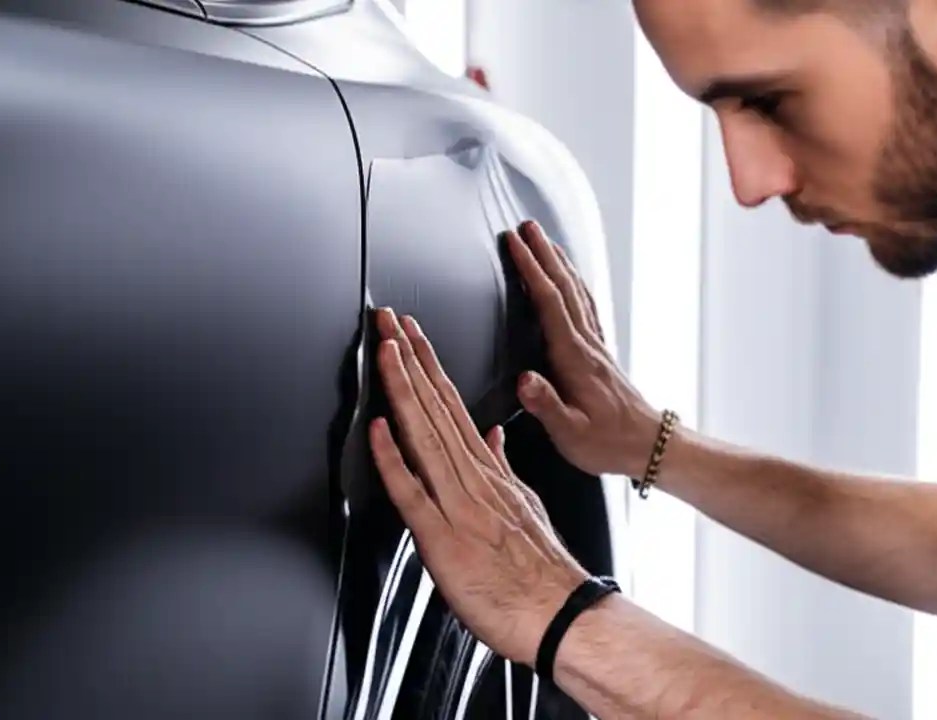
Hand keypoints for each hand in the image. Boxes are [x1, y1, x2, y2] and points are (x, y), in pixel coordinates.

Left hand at [368, 307, 587, 665]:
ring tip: (386, 350)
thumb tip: (490, 436)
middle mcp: (471, 478)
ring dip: (403, 389)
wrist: (558, 614)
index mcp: (486, 471)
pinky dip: (394, 457)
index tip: (411, 334)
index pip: (451, 405)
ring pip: (424, 434)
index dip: (428, 366)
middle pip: (436, 407)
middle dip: (410, 359)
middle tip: (389, 319)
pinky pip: (412, 491)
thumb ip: (501, 468)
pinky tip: (378, 428)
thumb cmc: (538, 570)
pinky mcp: (442, 538)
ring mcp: (456, 504)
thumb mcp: (523, 505)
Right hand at [506, 220, 660, 477]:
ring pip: (576, 292)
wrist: (648, 447)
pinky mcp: (599, 354)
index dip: (531, 270)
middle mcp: (586, 345)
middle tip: (524, 225)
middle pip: (563, 287)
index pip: (549, 303)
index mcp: (574, 359)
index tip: (514, 243)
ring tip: (544, 240)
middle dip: (543, 253)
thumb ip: (546, 405)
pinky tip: (568, 279)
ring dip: (559, 263)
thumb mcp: (571, 434)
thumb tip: (524, 380)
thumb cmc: (608, 443)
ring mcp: (595, 346)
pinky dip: (573, 284)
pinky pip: (584, 306)